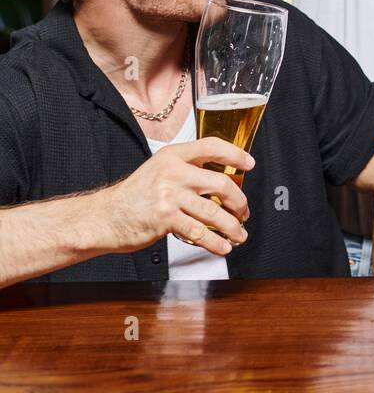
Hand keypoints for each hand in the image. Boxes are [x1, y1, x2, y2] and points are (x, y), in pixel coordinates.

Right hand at [98, 138, 254, 257]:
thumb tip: (220, 181)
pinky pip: (200, 233)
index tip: (249, 164)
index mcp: (173, 155)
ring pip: (214, 212)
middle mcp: (173, 171)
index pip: (212, 145)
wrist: (106, 217)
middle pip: (221, 183)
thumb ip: (186, 170)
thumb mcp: (159, 170)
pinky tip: (223, 246)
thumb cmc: (135, 196)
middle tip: (244, 212)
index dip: (235, 154)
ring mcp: (170, 195)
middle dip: (239, 202)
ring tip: (239, 234)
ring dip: (232, 227)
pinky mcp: (166, 219)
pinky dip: (216, 243)